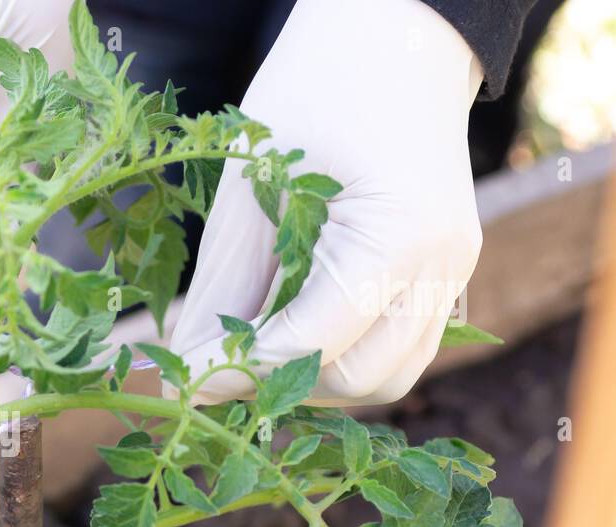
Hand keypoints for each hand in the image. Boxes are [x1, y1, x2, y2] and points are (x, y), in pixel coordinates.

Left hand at [170, 0, 484, 405]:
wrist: (394, 37)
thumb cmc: (315, 91)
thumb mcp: (250, 188)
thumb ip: (223, 291)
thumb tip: (186, 375)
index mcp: (397, 236)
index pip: (312, 343)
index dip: (238, 371)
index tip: (179, 382)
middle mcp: (441, 265)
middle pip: (360, 379)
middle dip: (280, 383)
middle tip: (216, 363)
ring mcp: (454, 272)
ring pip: (386, 377)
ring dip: (314, 378)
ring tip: (254, 346)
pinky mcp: (446, 274)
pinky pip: (399, 348)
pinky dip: (343, 355)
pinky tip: (292, 327)